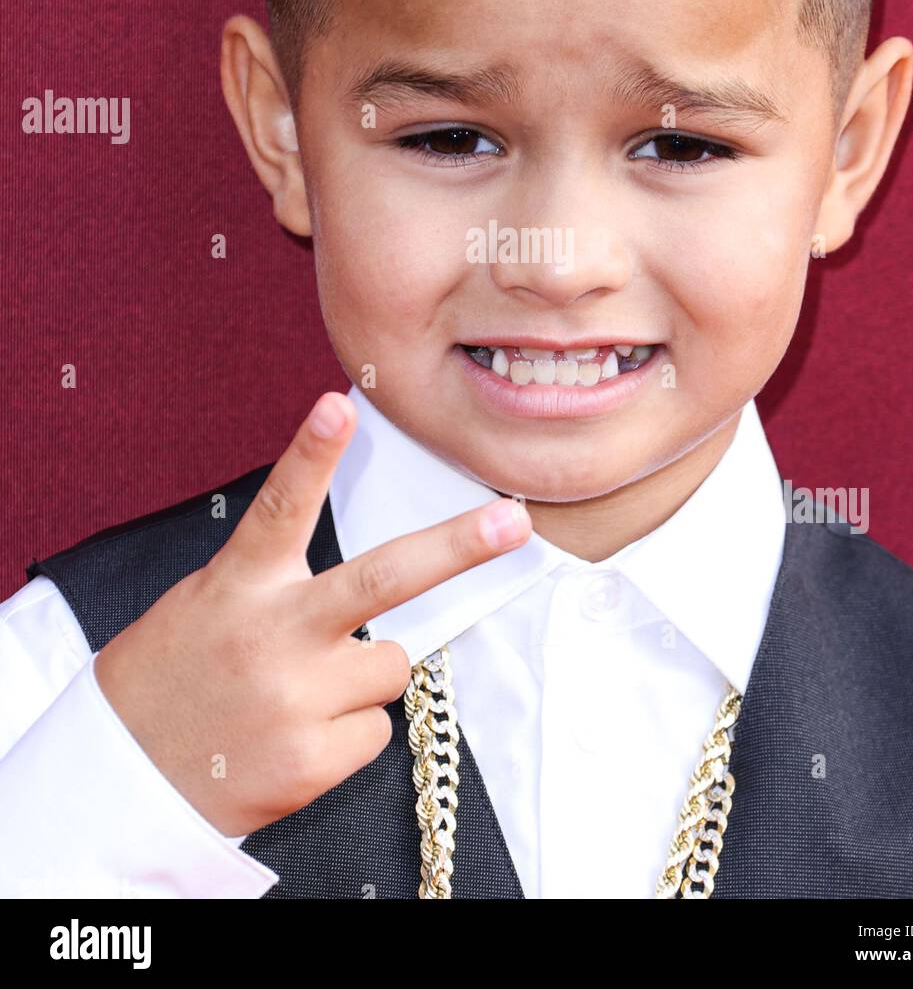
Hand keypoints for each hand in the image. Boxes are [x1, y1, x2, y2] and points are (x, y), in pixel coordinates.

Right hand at [93, 392, 530, 835]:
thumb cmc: (177, 676)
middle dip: (457, 548)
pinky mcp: (311, 761)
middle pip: (381, 580)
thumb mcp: (210, 603)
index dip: (311, 453)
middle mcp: (270, 636)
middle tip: (513, 522)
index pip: (280, 507)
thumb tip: (381, 584)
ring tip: (298, 694)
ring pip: (392, 664)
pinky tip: (295, 739)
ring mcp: (294, 700)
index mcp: (238, 586)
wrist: (121, 784)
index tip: (340, 405)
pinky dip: (347, 732)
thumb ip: (280, 581)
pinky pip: (376, 729)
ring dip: (364, 675)